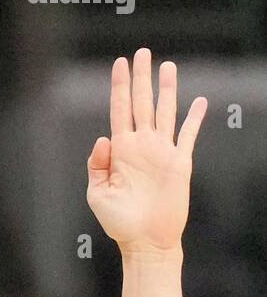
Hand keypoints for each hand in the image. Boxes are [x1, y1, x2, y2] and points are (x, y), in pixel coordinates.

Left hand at [87, 48, 206, 254]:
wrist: (146, 243)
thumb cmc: (119, 223)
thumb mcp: (98, 194)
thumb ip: (96, 165)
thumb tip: (104, 138)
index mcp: (120, 151)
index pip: (119, 110)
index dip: (119, 86)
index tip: (119, 63)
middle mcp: (141, 146)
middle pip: (141, 103)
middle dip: (140, 78)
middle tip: (141, 52)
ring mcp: (161, 152)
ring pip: (165, 112)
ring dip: (166, 89)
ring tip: (167, 66)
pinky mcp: (180, 163)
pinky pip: (188, 135)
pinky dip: (195, 118)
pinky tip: (200, 101)